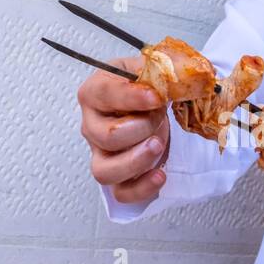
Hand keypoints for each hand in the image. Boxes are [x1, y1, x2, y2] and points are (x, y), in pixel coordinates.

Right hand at [77, 55, 169, 204]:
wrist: (154, 106)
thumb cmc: (146, 88)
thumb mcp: (152, 70)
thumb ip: (160, 70)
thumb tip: (172, 78)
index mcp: (96, 92)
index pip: (104, 94)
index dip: (130, 97)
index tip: (156, 97)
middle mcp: (91, 125)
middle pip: (105, 136)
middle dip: (140, 128)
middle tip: (159, 118)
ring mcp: (100, 154)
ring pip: (104, 170)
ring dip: (136, 161)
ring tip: (158, 146)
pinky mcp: (116, 176)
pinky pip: (121, 193)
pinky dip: (142, 188)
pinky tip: (161, 175)